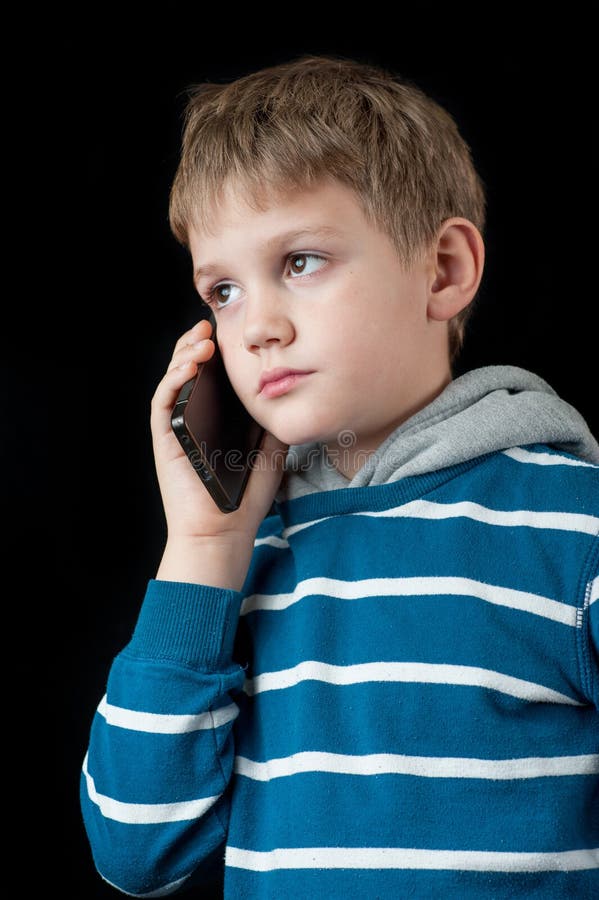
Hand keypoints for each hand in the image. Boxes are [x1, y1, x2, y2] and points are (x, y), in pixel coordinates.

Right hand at [151, 318, 287, 548]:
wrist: (224, 531)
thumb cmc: (245, 496)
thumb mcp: (270, 450)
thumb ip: (273, 421)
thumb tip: (285, 391)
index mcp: (215, 418)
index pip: (212, 375)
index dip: (218, 351)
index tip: (230, 331)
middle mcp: (194, 418)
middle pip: (189, 370)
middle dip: (197, 344)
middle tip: (210, 326)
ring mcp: (177, 427)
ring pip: (173, 380)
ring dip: (184, 355)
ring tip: (201, 340)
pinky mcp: (165, 439)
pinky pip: (163, 402)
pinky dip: (173, 380)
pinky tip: (189, 367)